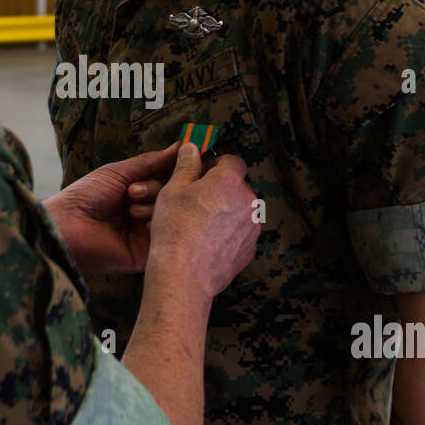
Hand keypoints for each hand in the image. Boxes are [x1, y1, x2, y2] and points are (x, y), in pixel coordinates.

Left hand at [43, 143, 178, 275]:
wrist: (67, 226)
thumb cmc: (85, 196)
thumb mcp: (119, 172)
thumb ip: (151, 162)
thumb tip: (180, 147)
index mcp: (140, 191)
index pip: (170, 177)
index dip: (178, 169)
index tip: (189, 158)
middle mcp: (148, 211)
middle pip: (174, 194)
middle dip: (155, 188)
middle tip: (132, 192)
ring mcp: (150, 232)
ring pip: (173, 213)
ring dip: (152, 206)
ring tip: (129, 211)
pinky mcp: (149, 253)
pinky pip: (168, 235)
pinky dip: (157, 224)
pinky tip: (142, 223)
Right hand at [146, 143, 260, 300]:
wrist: (183, 276)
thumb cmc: (175, 230)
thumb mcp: (172, 190)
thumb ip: (186, 165)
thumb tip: (191, 148)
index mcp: (230, 181)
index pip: (233, 161)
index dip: (216, 164)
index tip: (202, 172)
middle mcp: (248, 202)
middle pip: (237, 187)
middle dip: (219, 190)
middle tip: (195, 201)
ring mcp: (252, 228)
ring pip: (239, 211)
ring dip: (224, 213)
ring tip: (198, 225)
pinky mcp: (249, 250)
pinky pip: (240, 234)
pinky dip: (227, 235)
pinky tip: (205, 242)